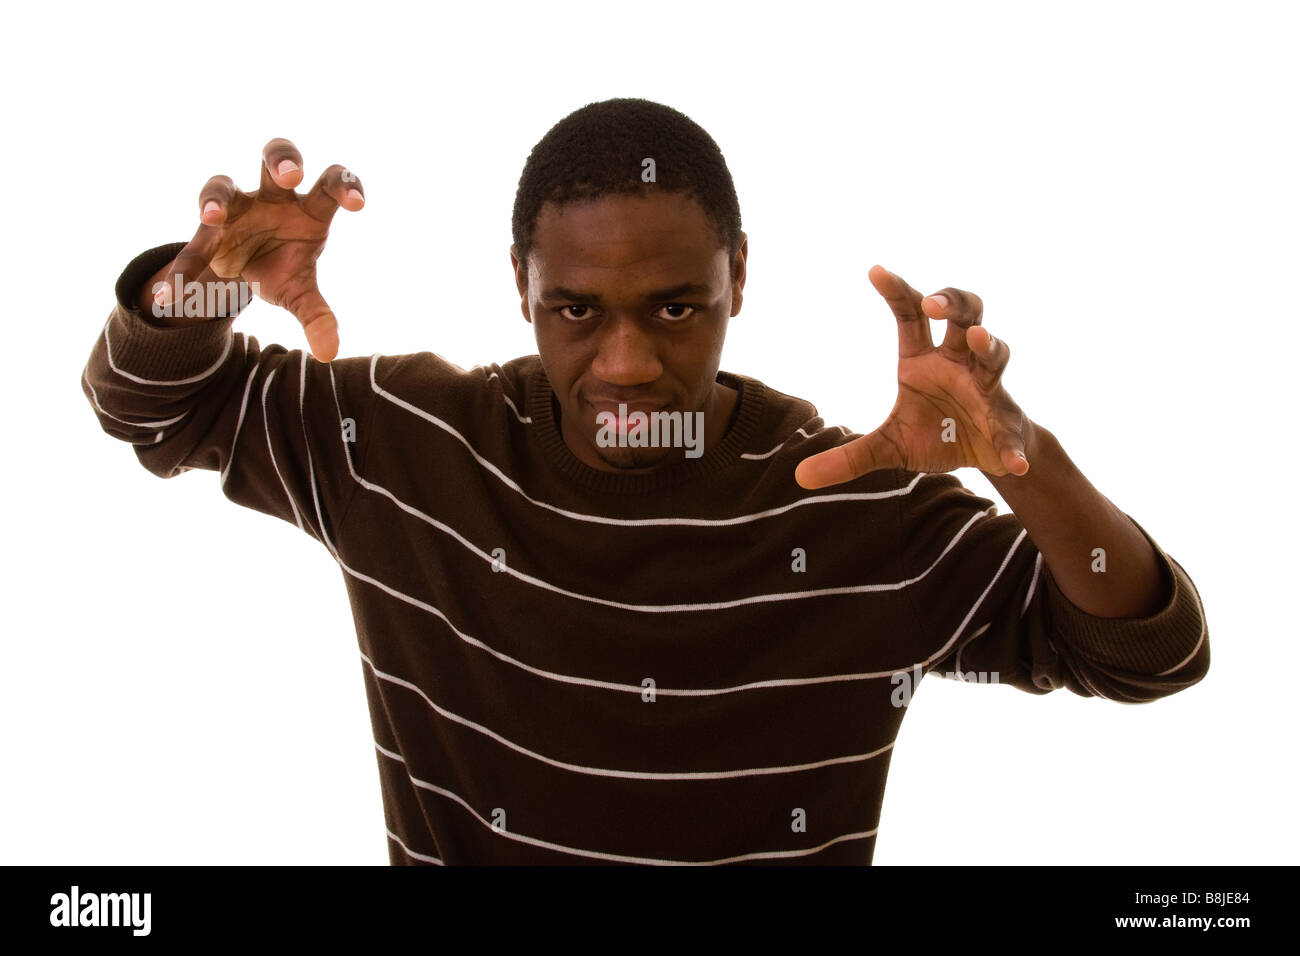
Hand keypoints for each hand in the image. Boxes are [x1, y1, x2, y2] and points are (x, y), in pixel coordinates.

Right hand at [147, 138, 364, 361]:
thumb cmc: (281, 269)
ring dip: (214, 199)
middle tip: (289, 175)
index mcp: (307, 209)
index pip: (330, 183)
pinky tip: (170, 298)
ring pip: (221, 183)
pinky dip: (181, 271)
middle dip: (282, 160)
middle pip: (276, 157)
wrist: (241, 274)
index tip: (358, 205)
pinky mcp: (205, 230)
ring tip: (211, 218)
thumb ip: (317, 316)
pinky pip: (191, 247)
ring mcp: (234, 208)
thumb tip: (329, 353)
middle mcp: (271, 198)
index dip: (344, 185)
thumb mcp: (300, 293)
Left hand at [794, 265, 1031, 488]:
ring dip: (989, 346)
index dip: (898, 292)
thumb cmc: (936, 435)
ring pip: (994, 355)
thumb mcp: (889, 446)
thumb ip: (849, 457)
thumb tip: (800, 475)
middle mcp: (958, 364)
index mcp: (924, 361)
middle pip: (964, 317)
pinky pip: (1011, 433)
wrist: (983, 456)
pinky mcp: (1006, 425)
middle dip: (953, 304)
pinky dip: (1014, 448)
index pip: (910, 317)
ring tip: (980, 339)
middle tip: (933, 304)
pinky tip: (1014, 463)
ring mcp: (987, 389)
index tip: (875, 271)